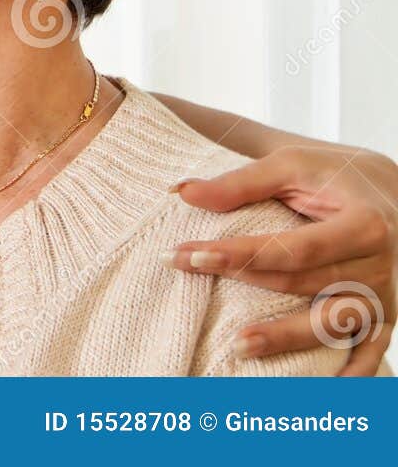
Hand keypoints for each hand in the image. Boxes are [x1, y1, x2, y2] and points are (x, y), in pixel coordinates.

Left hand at [165, 145, 396, 374]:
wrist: (391, 192)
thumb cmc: (335, 175)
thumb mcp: (293, 165)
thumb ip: (241, 182)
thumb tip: (181, 192)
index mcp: (364, 225)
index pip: (292, 248)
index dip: (239, 255)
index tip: (188, 254)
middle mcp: (380, 266)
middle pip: (306, 285)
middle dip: (244, 284)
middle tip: (186, 279)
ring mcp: (385, 297)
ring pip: (333, 325)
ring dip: (288, 340)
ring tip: (238, 346)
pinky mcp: (386, 318)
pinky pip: (371, 352)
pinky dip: (350, 375)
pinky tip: (319, 392)